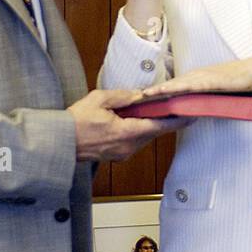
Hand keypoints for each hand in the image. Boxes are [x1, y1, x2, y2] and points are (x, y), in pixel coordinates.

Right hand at [69, 89, 189, 162]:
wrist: (60, 143)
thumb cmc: (76, 121)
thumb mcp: (99, 99)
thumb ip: (124, 96)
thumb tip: (141, 95)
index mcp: (126, 132)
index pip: (160, 127)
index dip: (178, 121)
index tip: (192, 115)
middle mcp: (128, 147)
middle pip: (154, 132)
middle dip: (163, 119)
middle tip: (174, 106)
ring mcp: (123, 154)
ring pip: (144, 137)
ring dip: (149, 125)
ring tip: (153, 110)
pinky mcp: (117, 156)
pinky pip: (134, 142)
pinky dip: (138, 131)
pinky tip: (134, 121)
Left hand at [140, 58, 251, 97]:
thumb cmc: (248, 84)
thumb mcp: (226, 94)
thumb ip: (212, 99)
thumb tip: (202, 110)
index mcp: (203, 79)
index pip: (178, 86)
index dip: (162, 91)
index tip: (146, 98)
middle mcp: (201, 76)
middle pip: (174, 84)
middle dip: (156, 91)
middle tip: (137, 98)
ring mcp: (206, 76)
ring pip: (178, 83)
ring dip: (161, 89)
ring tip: (144, 95)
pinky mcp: (212, 80)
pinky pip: (191, 84)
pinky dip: (176, 87)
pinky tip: (165, 91)